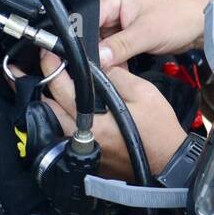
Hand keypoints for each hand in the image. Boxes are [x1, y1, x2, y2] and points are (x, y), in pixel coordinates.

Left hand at [35, 48, 186, 180]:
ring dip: (52, 102)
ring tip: (57, 86)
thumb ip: (116, 75)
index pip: (60, 87)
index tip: (49, 53)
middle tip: (48, 68)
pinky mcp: (86, 157)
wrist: (168, 161)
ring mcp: (81, 150)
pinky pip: (64, 134)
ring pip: (53, 121)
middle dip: (45, 84)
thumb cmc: (158, 130)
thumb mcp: (143, 93)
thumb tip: (96, 62)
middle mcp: (80, 137)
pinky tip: (71, 109)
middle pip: (47, 106)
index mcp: (91, 121)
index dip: (51, 66)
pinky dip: (63, 119)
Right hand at [97, 0, 207, 68]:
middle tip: (103, 68)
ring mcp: (122, 15)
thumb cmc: (181, 16)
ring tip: (116, 68)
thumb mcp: (146, 34)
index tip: (86, 61)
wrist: (204, 20)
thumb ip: (118, 47)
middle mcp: (115, 2)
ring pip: (103, 40)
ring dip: (109, 55)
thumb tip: (95, 59)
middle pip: (92, 30)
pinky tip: (122, 65)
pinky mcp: (130, 28)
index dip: (84, 40)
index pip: (86, 18)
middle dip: (98, 50)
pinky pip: (115, 43)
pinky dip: (118, 55)